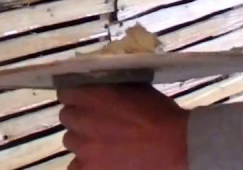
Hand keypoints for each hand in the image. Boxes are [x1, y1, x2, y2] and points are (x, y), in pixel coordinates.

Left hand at [57, 85, 189, 169]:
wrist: (177, 146)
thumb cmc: (161, 114)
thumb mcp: (137, 88)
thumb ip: (114, 85)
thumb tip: (103, 82)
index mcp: (91, 94)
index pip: (66, 92)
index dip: (77, 97)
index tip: (87, 101)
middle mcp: (81, 119)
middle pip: (67, 117)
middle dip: (80, 118)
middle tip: (99, 123)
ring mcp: (83, 147)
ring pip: (71, 141)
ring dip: (83, 141)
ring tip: (104, 144)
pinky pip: (75, 166)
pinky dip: (86, 165)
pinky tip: (102, 163)